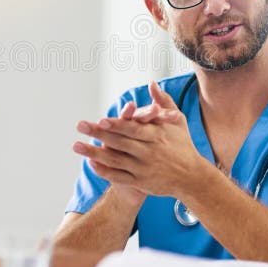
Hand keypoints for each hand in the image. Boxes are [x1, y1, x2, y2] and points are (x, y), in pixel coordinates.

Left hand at [73, 82, 208, 197]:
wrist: (191, 177)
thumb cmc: (182, 144)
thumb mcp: (177, 121)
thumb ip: (163, 102)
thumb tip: (152, 83)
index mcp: (157, 136)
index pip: (133, 129)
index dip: (117, 124)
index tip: (101, 119)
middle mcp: (149, 152)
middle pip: (120, 143)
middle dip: (98, 134)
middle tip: (80, 125)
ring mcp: (143, 169)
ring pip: (115, 160)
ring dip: (94, 153)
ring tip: (76, 145)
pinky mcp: (140, 182)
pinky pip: (119, 177)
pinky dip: (105, 171)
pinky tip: (91, 163)